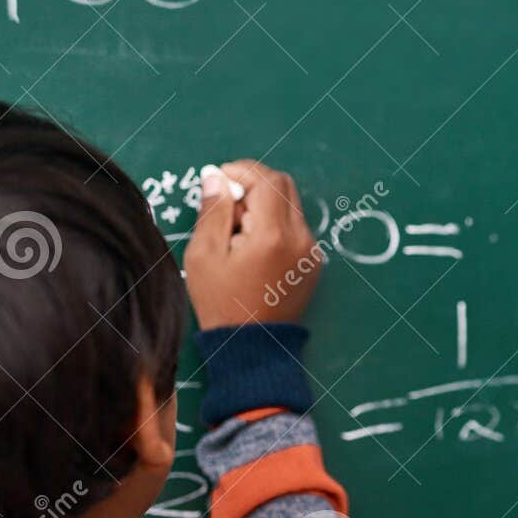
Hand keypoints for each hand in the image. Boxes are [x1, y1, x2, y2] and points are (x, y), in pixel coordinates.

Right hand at [183, 160, 320, 329]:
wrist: (252, 346)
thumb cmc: (222, 303)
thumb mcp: (204, 255)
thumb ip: (213, 210)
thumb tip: (216, 176)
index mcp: (273, 235)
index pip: (266, 179)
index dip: (239, 171)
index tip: (218, 180)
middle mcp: (300, 238)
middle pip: (283, 185)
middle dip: (253, 183)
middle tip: (227, 204)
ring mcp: (311, 251)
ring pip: (290, 204)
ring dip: (264, 203)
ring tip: (237, 230)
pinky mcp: (313, 262)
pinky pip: (295, 226)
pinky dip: (274, 222)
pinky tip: (253, 246)